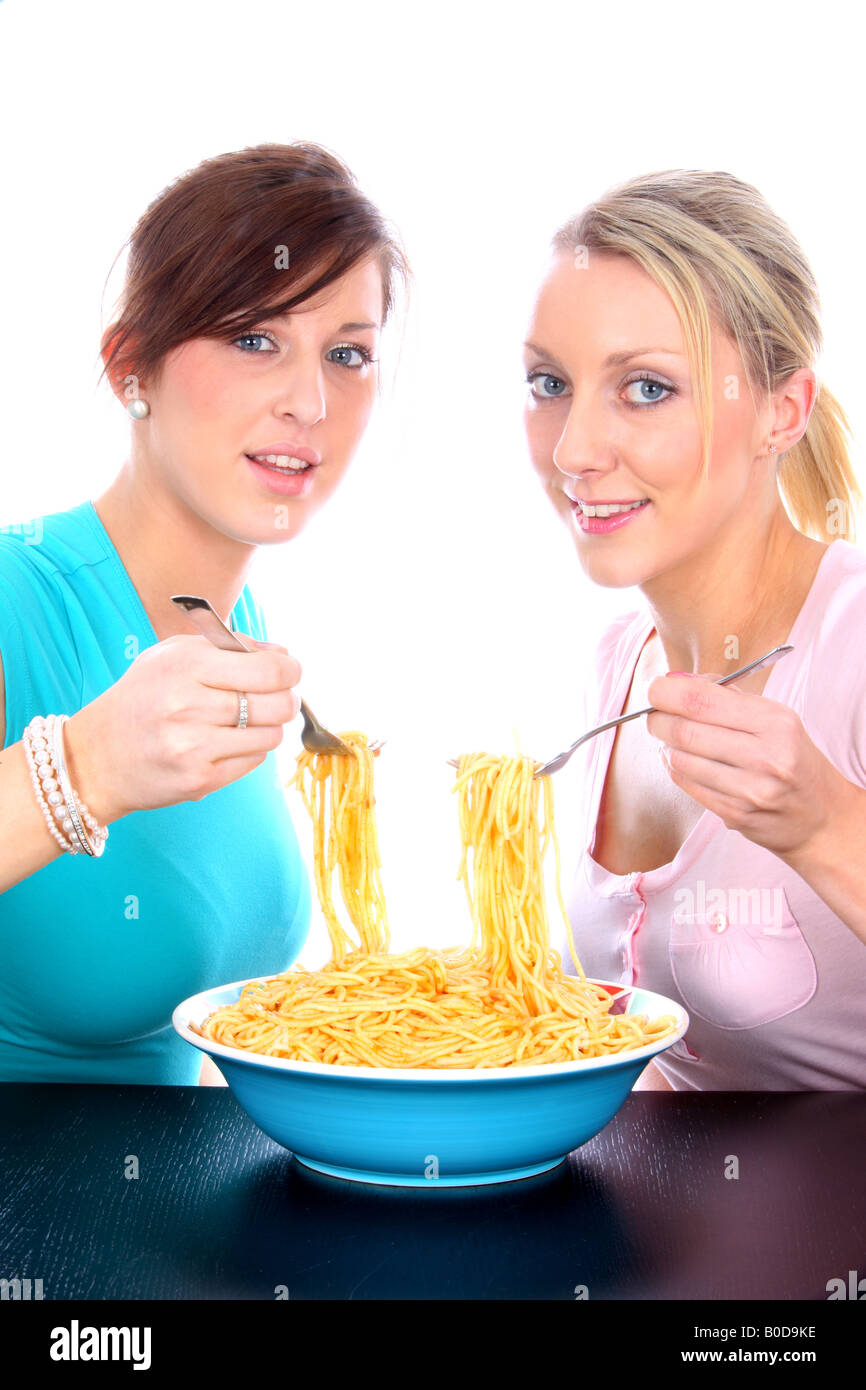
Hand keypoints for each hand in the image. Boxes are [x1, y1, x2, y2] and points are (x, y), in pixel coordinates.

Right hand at [64, 635, 301, 821]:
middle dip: (286, 700)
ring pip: (270, 735)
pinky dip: (249, 750)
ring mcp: (194, 746)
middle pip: (277, 703)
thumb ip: (230, 648)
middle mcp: (189, 705)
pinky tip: (228, 743)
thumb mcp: (173, 656)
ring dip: (267, 727)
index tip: (289, 673)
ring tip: (247, 722)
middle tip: (277, 698)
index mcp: (185, 665)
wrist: (96, 757)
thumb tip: (283, 656)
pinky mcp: (199, 780)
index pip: (270, 669)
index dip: (291, 671)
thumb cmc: (141, 699)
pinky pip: (253, 761)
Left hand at [644, 672, 849, 859]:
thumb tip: (678, 682)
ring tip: (673, 740)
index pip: (704, 701)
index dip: (668, 693)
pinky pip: (687, 786)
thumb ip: (728, 697)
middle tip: (656, 715)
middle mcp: (765, 757)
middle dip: (659, 719)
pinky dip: (676, 769)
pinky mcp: (735, 815)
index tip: (657, 690)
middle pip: (686, 731)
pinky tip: (684, 761)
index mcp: (775, 723)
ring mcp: (750, 790)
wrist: (821, 817)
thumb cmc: (794, 760)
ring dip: (666, 746)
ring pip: (681, 760)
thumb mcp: (775, 719)